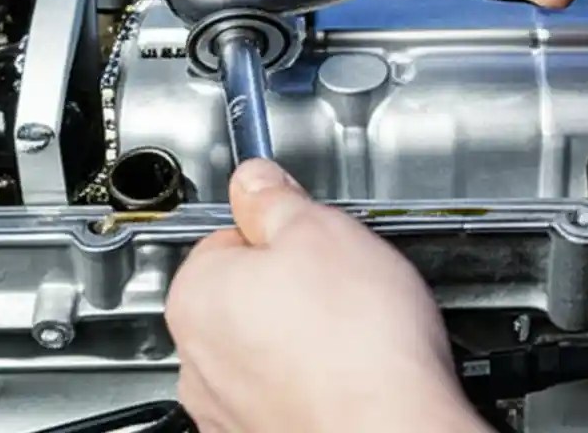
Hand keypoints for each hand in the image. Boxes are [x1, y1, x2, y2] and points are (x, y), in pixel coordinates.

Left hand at [165, 159, 489, 432]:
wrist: (390, 431)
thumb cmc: (359, 346)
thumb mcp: (320, 231)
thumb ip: (277, 200)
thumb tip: (256, 180)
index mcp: (198, 293)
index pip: (228, 236)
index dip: (281, 231)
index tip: (312, 235)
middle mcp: (197, 358)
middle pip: (242, 295)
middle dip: (291, 285)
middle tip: (342, 282)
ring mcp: (225, 408)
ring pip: (262, 349)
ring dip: (300, 337)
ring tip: (353, 333)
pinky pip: (281, 392)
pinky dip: (310, 383)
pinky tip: (349, 375)